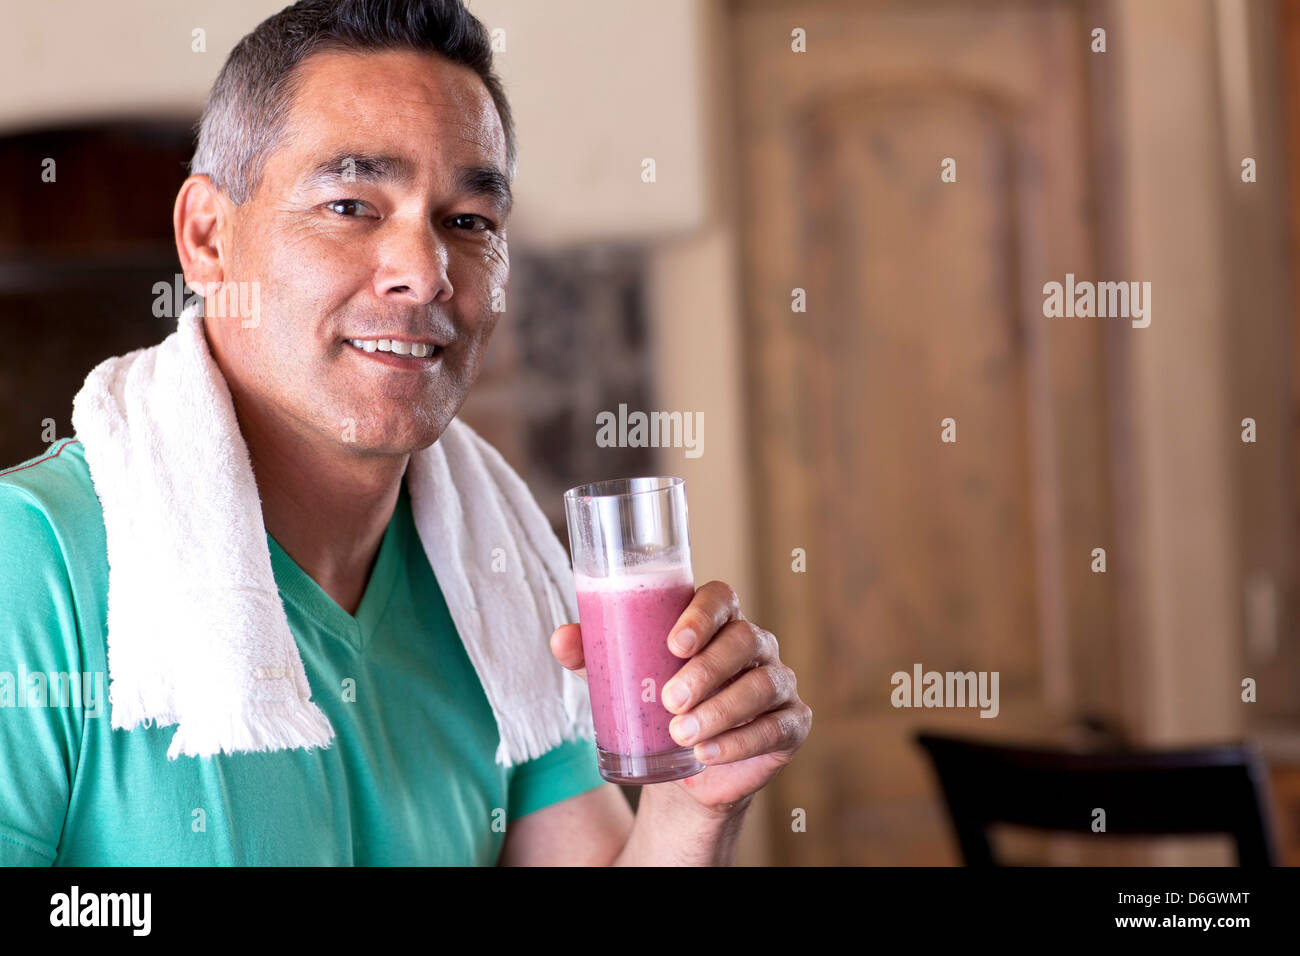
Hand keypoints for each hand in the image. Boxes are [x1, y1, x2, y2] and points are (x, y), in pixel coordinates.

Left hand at [549, 580, 811, 817]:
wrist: (683, 768)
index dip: (701, 615)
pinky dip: (740, 742)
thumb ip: (593, 656)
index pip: (721, 598)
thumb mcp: (620, 680)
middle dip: (706, 670)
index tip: (673, 643)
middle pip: (743, 640)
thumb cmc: (655, 707)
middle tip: (669, 701)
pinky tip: (708, 755)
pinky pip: (777, 727)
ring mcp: (778, 683)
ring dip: (721, 711)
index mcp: (718, 621)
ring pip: (761, 685)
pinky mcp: (792, 724)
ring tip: (681, 734)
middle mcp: (755, 644)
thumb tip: (561, 639)